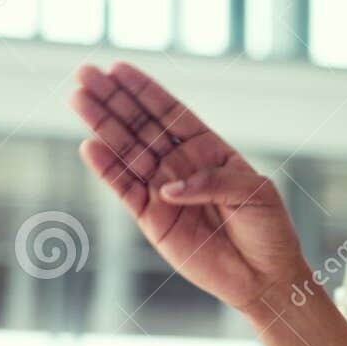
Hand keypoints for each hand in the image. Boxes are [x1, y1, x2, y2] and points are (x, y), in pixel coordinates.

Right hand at [68, 62, 308, 313]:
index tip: (119, 68)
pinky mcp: (153, 220)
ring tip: (78, 98)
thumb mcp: (253, 192)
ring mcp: (164, 192)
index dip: (145, 92)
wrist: (265, 276)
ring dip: (103, 126)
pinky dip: (107, 170)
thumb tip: (168, 187)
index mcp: (208, 150)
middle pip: (141, 126)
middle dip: (114, 100)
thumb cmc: (268, 230)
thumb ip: (213, 182)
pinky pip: (125, 191)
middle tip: (85, 73)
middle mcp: (181, 166)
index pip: (170, 114)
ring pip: (127, 152)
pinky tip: (90, 146)